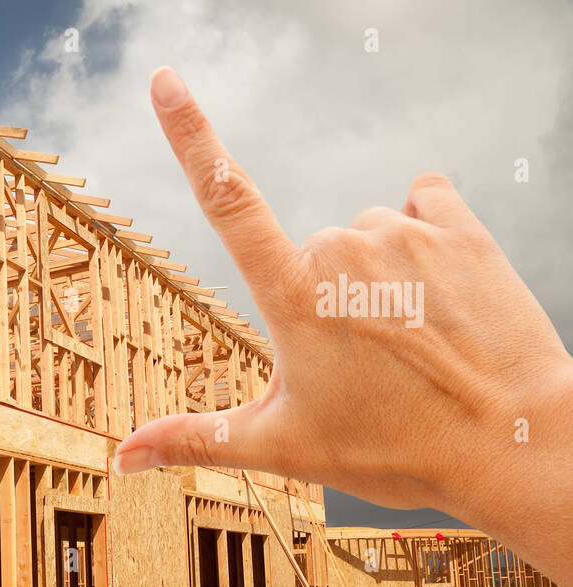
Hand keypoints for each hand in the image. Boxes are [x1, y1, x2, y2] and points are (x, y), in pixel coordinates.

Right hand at [115, 67, 572, 586]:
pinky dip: (421, 237)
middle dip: (319, 295)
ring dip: (371, 274)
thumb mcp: (284, 447)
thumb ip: (197, 439)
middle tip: (358, 363)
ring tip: (406, 341)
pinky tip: (437, 288)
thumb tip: (121, 457)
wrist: (512, 440)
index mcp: (291, 295)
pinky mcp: (460, 226)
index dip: (190, 136)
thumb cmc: (395, 450)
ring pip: (364, 235)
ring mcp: (402, 233)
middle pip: (308, 252)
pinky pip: (422, 203)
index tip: (164, 82)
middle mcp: (341, 249)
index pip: (225, 199)